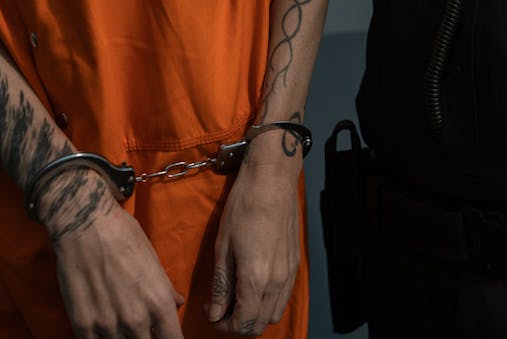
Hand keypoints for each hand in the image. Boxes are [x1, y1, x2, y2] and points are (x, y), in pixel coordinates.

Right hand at [39, 170, 185, 338]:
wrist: (85, 224)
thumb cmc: (123, 236)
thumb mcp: (153, 261)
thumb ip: (166, 289)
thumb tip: (178, 302)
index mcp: (159, 304)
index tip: (164, 336)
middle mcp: (136, 320)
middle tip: (140, 329)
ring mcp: (108, 324)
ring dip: (122, 338)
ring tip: (118, 323)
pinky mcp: (82, 323)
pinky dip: (99, 338)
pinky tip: (101, 327)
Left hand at [208, 129, 302, 335]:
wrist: (272, 182)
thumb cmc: (243, 208)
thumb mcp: (223, 247)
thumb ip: (221, 286)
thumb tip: (215, 313)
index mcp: (256, 279)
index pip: (243, 324)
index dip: (223, 326)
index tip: (210, 314)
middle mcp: (277, 282)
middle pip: (260, 325)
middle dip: (238, 325)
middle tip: (221, 310)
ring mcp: (289, 274)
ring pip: (274, 314)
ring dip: (254, 315)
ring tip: (236, 300)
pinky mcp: (295, 265)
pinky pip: (283, 297)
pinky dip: (267, 302)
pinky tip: (253, 286)